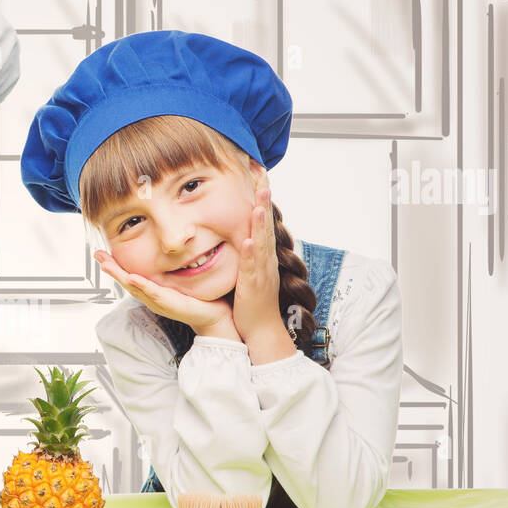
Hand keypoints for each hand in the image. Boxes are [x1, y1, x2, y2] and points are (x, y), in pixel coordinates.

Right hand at [94, 249, 234, 337]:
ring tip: (106, 265)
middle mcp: (152, 298)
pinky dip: (142, 286)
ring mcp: (159, 302)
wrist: (215, 316)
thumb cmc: (200, 299)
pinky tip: (132, 277)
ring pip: (135, 287)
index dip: (116, 266)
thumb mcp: (182, 282)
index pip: (130, 276)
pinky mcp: (169, 304)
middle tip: (97, 255)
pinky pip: (153, 293)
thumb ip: (174, 268)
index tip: (102, 254)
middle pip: (126, 281)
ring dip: (120, 276)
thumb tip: (172, 250)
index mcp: (153, 291)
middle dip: (111, 268)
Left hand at [231, 171, 283, 343]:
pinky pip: (253, 269)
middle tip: (263, 177)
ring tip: (259, 201)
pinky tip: (249, 242)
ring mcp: (262, 273)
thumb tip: (241, 236)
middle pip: (266, 225)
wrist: (260, 330)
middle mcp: (265, 261)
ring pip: (262, 243)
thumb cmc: (252, 303)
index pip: (262, 222)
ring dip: (261, 222)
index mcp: (262, 256)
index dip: (261, 201)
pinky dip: (252, 255)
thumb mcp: (249, 272)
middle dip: (264, 201)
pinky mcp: (254, 287)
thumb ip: (246, 253)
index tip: (259, 178)